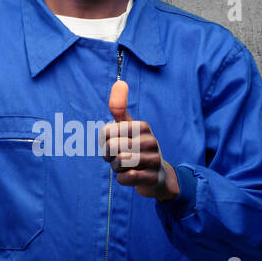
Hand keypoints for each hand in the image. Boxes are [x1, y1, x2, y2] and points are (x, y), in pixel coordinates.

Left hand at [100, 79, 179, 200]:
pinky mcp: (153, 177)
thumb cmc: (136, 148)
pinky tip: (130, 176)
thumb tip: (120, 82)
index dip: (104, 141)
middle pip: (112, 147)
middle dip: (109, 156)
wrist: (156, 176)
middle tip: (119, 157)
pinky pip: (127, 177)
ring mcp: (154, 160)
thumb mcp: (127, 127)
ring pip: (119, 163)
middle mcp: (151, 141)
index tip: (115, 143)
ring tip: (126, 166)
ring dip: (117, 168)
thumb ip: (119, 107)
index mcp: (142, 126)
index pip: (107, 132)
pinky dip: (122, 178)